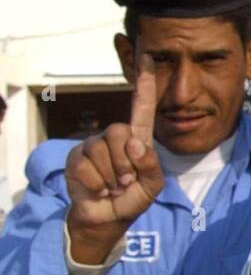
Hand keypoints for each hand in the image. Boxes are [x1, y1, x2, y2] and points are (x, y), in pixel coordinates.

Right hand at [65, 50, 165, 262]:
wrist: (107, 219)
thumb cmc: (132, 198)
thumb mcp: (152, 184)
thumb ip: (151, 164)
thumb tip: (135, 144)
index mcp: (137, 139)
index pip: (142, 106)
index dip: (145, 82)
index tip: (147, 55)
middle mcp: (114, 137)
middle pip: (120, 132)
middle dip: (125, 163)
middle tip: (126, 181)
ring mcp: (92, 146)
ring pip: (102, 150)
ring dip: (111, 176)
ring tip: (113, 186)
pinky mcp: (75, 158)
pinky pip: (87, 166)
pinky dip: (96, 183)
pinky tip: (98, 189)